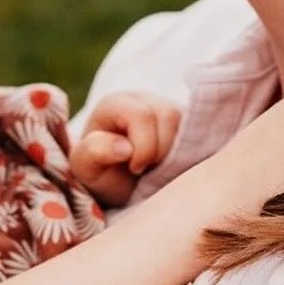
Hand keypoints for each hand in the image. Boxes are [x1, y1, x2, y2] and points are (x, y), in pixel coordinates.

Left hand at [70, 91, 181, 205]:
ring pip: (185, 122)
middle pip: (167, 114)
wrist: (116, 184)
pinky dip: (188, 152)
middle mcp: (142, 99)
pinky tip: (173, 166)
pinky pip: (198, 131)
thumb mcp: (86, 168)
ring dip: (175, 152)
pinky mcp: (184, 123)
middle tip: (147, 170)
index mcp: (115, 104)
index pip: (141, 115)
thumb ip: (95, 152)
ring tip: (158, 168)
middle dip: (160, 150)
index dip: (143, 147)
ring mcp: (166, 108)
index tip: (135, 169)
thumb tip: (125, 147)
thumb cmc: (100, 174)